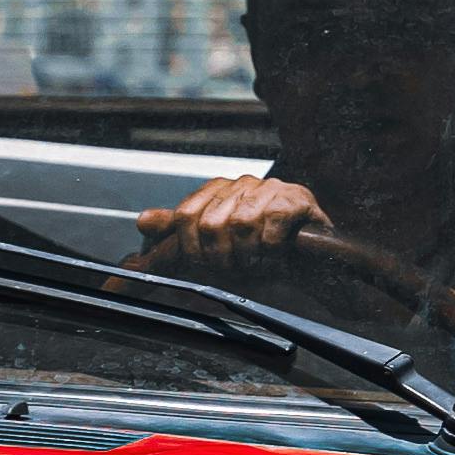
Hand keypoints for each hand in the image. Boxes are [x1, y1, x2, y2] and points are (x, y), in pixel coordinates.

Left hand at [139, 172, 327, 265]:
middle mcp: (240, 185)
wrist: (312, 258)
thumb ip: (177, 233)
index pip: (182, 216)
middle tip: (234, 267)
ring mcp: (268, 189)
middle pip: (208, 224)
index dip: (184, 250)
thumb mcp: (214, 246)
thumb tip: (143, 222)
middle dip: (219, 257)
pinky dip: (270, 248)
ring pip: (239, 225)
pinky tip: (275, 252)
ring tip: (257, 261)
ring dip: (248, 255)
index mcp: (217, 192)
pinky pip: (270, 226)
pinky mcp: (294, 199)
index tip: (182, 270)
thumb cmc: (261, 250)